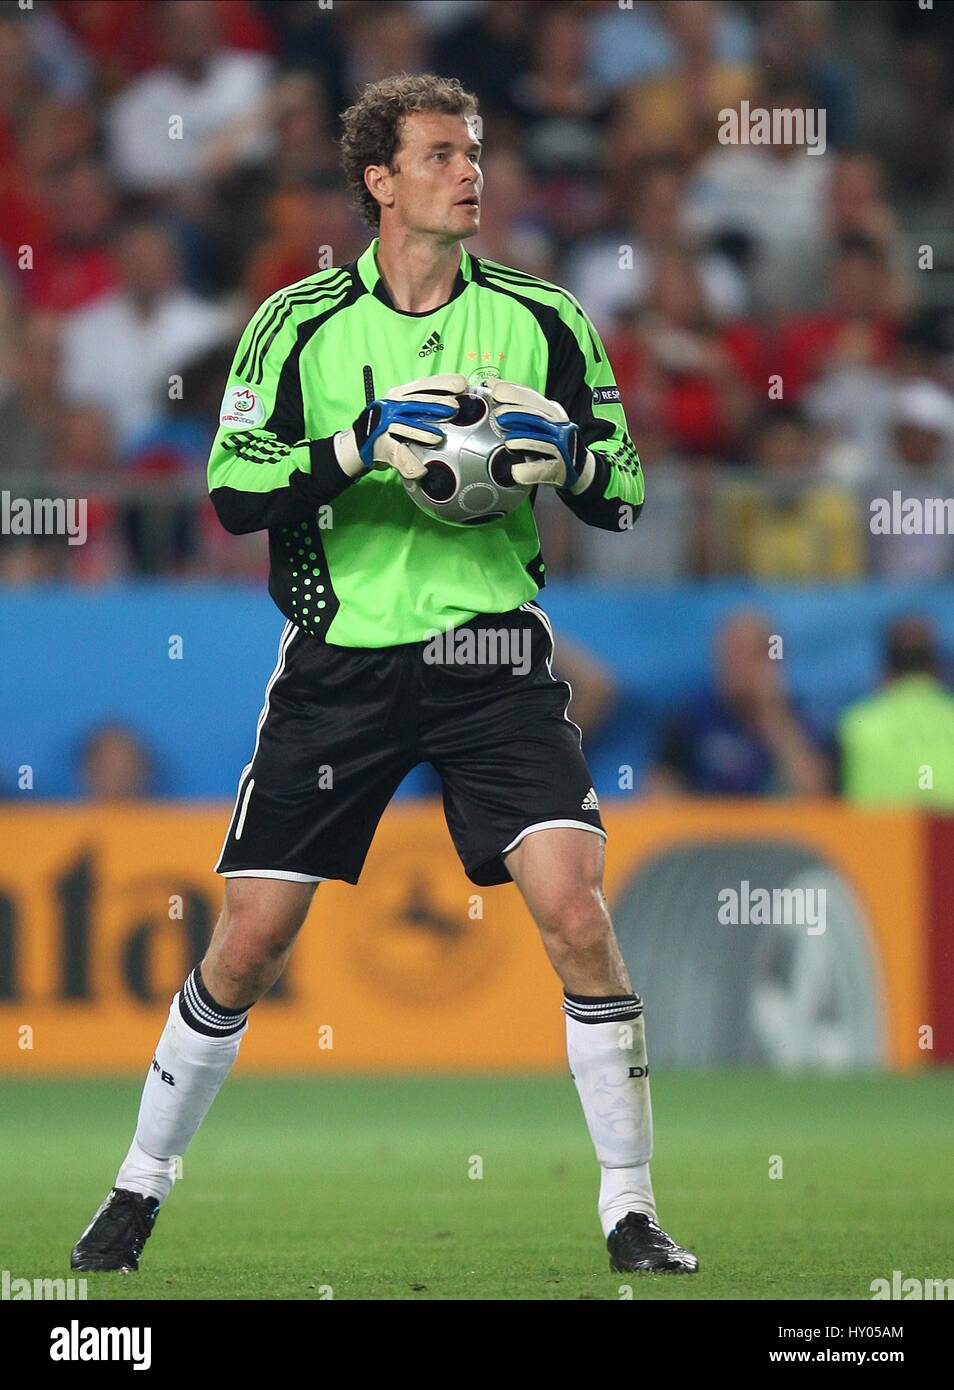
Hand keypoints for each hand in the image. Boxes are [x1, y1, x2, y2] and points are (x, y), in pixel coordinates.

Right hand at [334, 374, 466, 480]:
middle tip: (454, 408)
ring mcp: (384, 424)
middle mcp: (391, 405)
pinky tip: (420, 471)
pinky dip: (409, 464)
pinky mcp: (380, 444)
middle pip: (415, 402)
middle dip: (436, 404)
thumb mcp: (405, 408)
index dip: (442, 383)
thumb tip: (459, 399)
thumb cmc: (388, 424)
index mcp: (400, 394)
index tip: (460, 384)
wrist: (360, 443)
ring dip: (421, 433)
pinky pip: (396, 453)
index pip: (422, 384)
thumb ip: (426, 404)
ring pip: (404, 426)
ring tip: (437, 438)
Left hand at [490, 381, 594, 491]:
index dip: (513, 392)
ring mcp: (561, 447)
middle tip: (499, 415)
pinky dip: (530, 471)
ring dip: (526, 440)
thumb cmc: (552, 441)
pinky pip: (544, 469)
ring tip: (509, 442)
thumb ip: (519, 404)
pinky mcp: (559, 468)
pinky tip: (518, 471)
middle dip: (517, 413)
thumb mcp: (538, 419)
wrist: (578, 467)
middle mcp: (558, 426)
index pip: (532, 397)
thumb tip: (492, 385)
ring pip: (543, 440)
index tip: (494, 389)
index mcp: (551, 411)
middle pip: (538, 415)